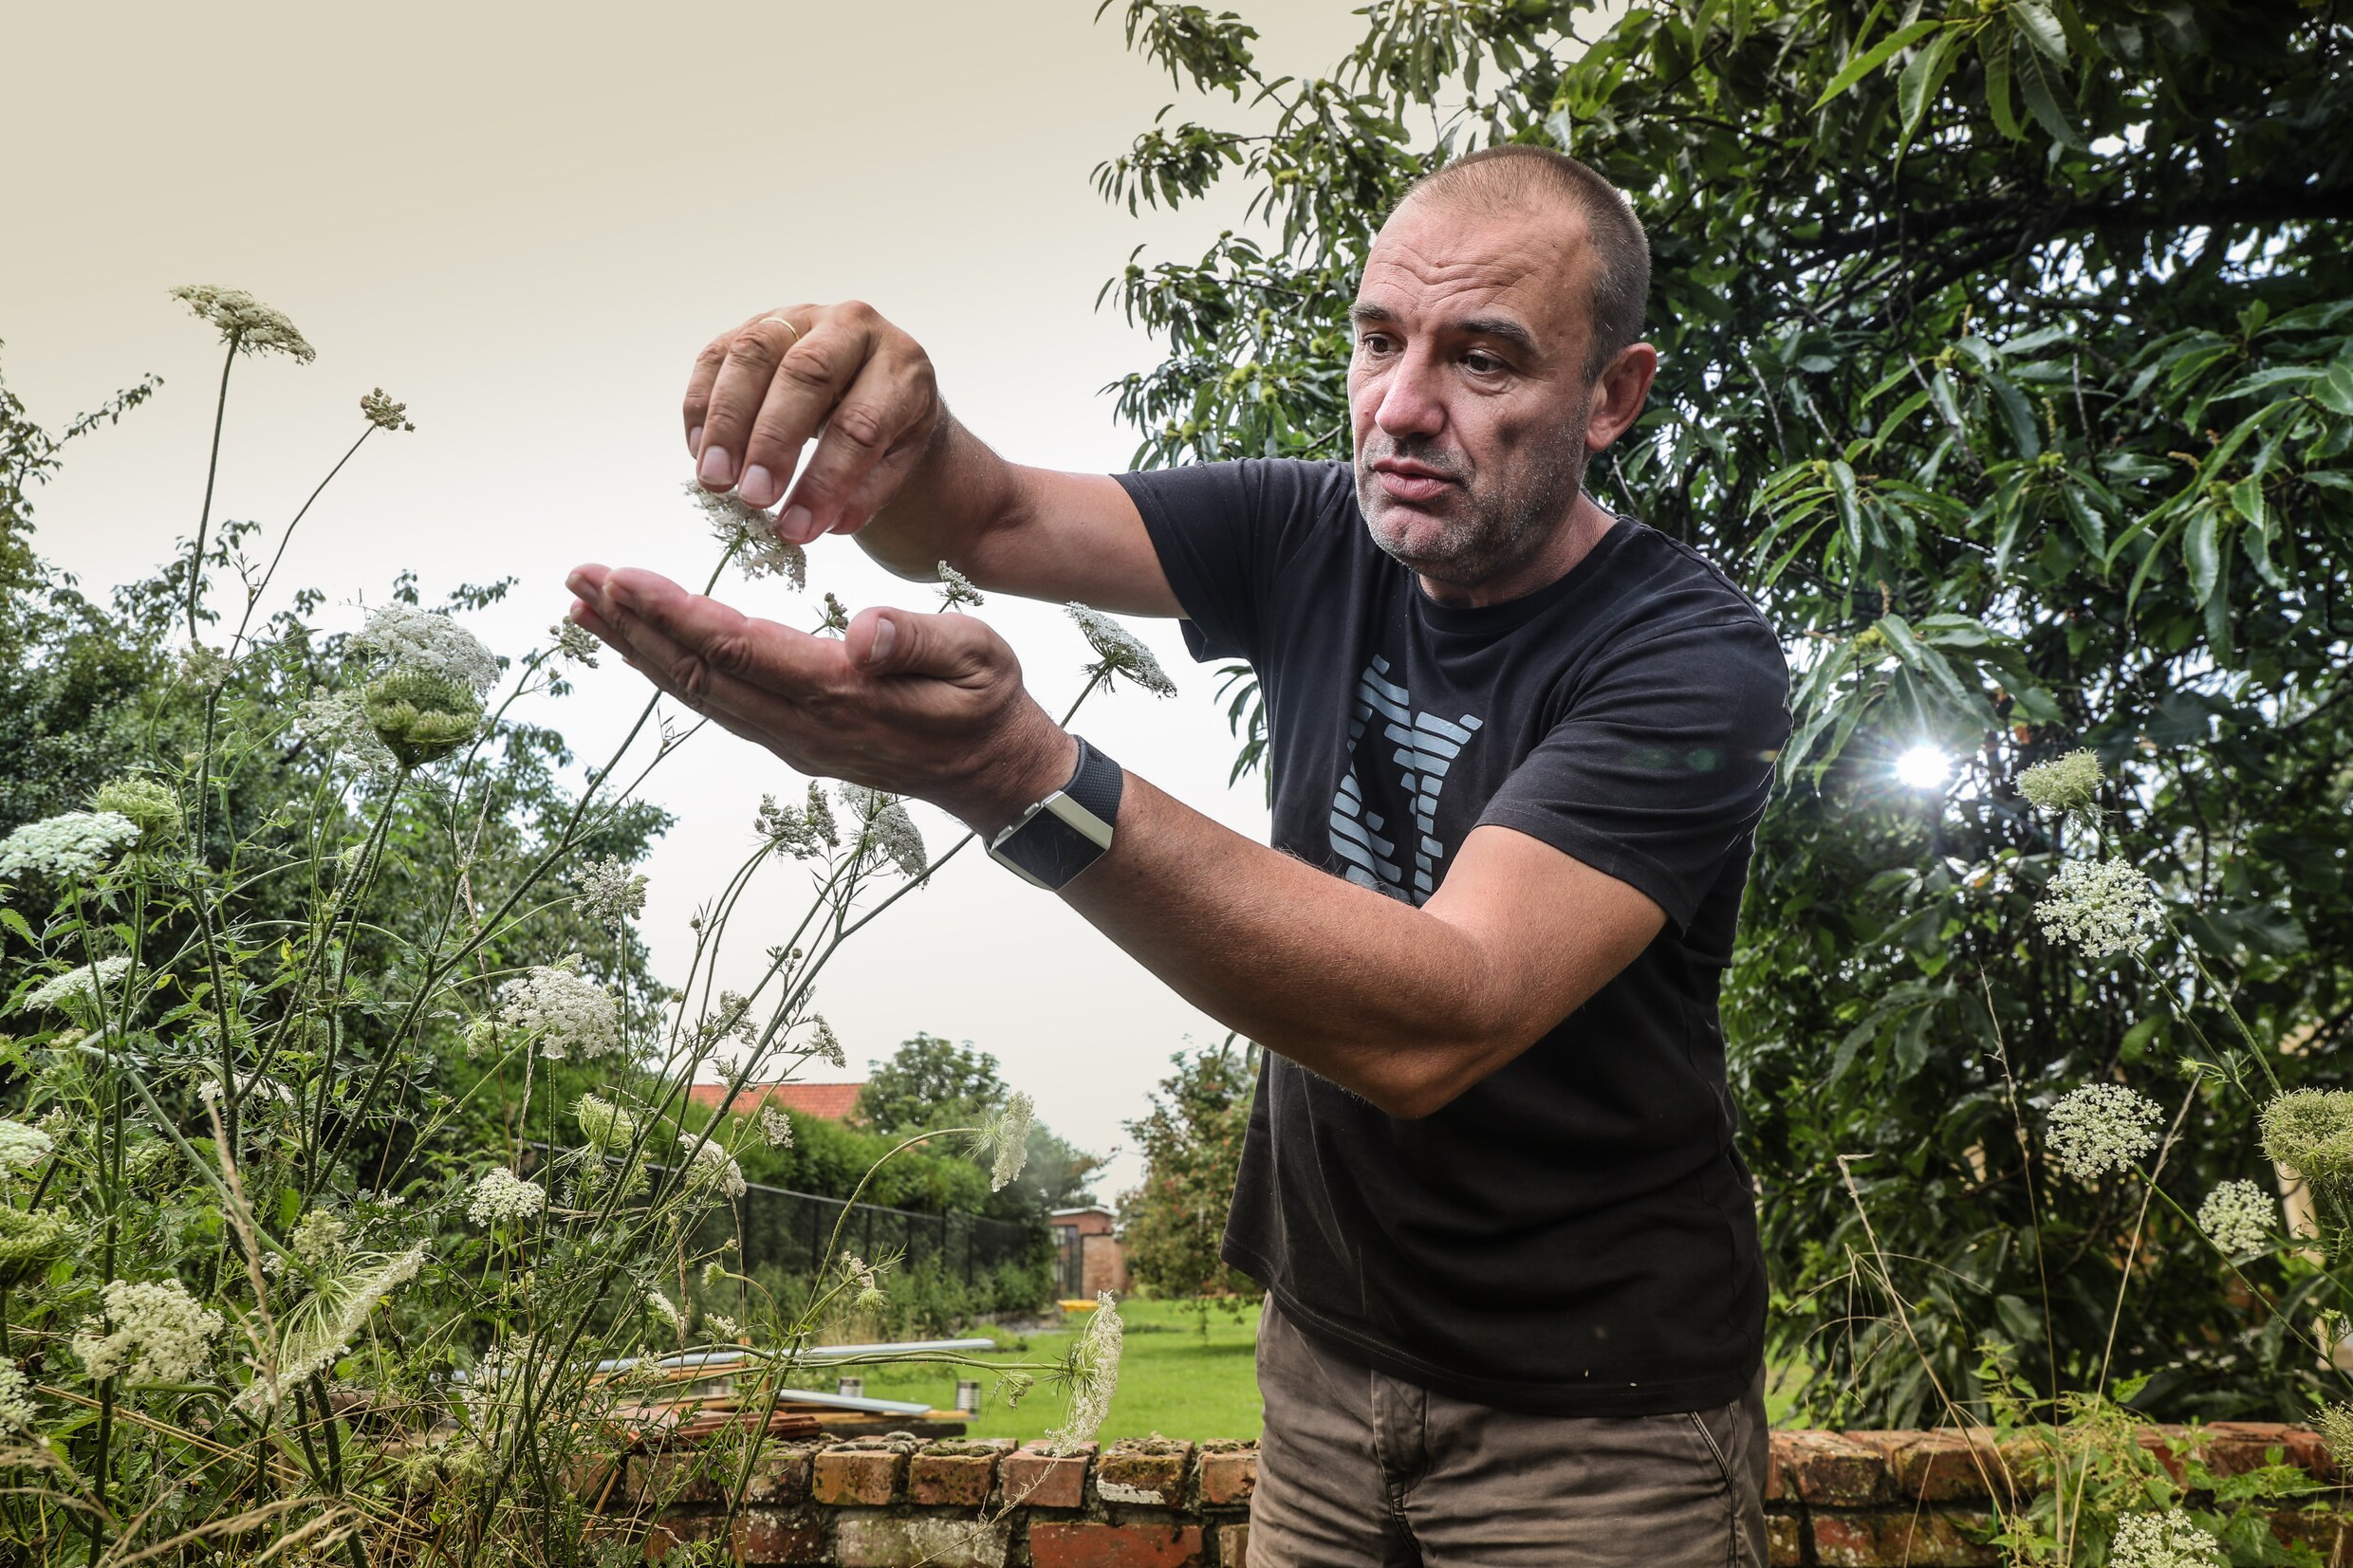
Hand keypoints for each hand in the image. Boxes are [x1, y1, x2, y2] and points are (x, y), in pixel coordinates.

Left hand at [565, 564, 1077, 834]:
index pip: (738, 650)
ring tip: (587, 607)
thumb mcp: (978, 655)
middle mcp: (801, 726)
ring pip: (698, 692)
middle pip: (698, 674)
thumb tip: (861, 632)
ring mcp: (791, 739)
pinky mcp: (790, 737)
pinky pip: (716, 701)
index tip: (621, 578)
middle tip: (578, 579)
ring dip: (638, 649)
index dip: (674, 614)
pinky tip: (643, 643)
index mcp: (840, 697)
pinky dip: (669, 667)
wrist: (996, 773)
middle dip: (632, 626)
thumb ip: (919, 639)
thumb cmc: (990, 702)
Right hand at [683, 301, 942, 543]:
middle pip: (805, 374)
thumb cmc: (889, 425)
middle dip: (772, 441)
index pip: (861, 424)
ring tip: (715, 480)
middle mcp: (852, 326)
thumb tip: (818, 524)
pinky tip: (699, 451)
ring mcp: (800, 317)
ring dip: (726, 421)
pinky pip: (717, 356)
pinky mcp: (756, 324)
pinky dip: (702, 404)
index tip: (798, 528)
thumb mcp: (897, 462)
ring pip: (752, 354)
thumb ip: (864, 494)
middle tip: (752, 498)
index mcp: (900, 364)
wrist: (878, 378)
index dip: (827, 480)